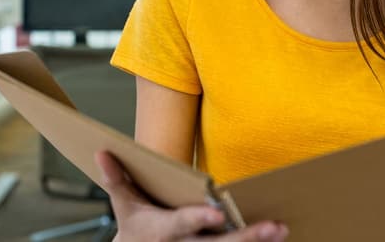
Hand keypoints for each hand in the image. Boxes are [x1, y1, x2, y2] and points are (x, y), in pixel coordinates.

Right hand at [95, 151, 288, 241]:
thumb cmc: (135, 229)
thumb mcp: (123, 205)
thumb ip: (116, 179)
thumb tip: (103, 152)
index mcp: (163, 231)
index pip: (183, 223)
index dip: (199, 218)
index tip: (218, 212)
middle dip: (247, 238)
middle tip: (274, 226)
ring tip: (281, 231)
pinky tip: (274, 241)